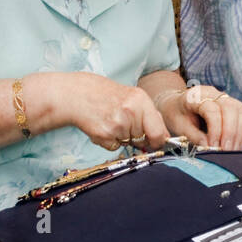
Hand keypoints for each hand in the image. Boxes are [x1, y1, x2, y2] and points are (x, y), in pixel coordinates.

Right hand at [31, 71, 168, 151]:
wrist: (78, 94)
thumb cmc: (107, 95)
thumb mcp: (133, 98)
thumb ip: (150, 116)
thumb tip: (163, 137)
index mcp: (141, 100)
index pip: (158, 132)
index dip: (158, 141)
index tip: (156, 143)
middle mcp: (130, 112)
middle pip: (142, 138)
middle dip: (136, 135)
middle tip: (122, 120)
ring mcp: (116, 125)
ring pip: (128, 143)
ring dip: (121, 137)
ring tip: (110, 119)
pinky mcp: (104, 135)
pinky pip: (114, 147)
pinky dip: (109, 141)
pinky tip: (102, 126)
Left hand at [159, 84, 241, 150]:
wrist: (176, 106)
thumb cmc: (176, 116)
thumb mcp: (179, 127)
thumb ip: (194, 136)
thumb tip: (211, 148)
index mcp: (197, 95)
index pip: (212, 109)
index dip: (216, 129)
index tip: (214, 146)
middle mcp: (214, 93)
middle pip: (231, 108)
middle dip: (230, 132)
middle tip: (226, 151)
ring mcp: (226, 98)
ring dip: (239, 134)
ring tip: (232, 151)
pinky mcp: (235, 106)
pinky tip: (236, 144)